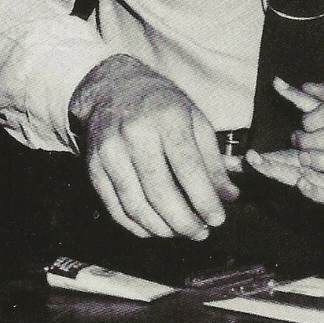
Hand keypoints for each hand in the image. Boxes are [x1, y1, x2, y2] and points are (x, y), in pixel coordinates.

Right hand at [68, 54, 238, 238]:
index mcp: (168, 118)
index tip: (218, 220)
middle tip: (201, 234)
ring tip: (182, 234)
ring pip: (135, 204)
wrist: (113, 88)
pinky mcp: (93, 167)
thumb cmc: (163, 105)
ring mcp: (110, 152)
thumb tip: (231, 196)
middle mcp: (135, 134)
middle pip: (159, 191)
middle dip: (184, 221)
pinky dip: (136, 226)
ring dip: (161, 228)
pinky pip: (114, 207)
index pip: (188, 168)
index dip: (204, 199)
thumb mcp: (196, 119)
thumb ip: (214, 159)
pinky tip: (155, 230)